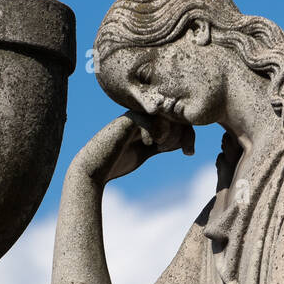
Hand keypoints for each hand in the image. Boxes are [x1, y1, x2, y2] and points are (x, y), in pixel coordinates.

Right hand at [77, 111, 194, 185]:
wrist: (93, 169)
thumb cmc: (117, 162)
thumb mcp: (147, 152)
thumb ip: (162, 144)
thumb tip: (183, 140)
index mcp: (147, 121)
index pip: (177, 120)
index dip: (188, 134)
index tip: (189, 152)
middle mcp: (142, 114)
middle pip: (174, 116)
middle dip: (183, 134)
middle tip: (182, 150)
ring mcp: (135, 116)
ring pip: (166, 116)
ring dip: (171, 134)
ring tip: (163, 147)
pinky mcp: (128, 120)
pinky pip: (152, 120)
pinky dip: (156, 133)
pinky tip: (150, 144)